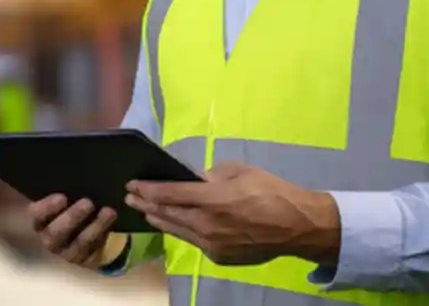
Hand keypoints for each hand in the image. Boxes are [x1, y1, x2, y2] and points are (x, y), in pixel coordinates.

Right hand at [27, 194, 119, 267]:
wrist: (82, 229)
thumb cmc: (68, 206)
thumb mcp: (62, 197)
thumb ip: (61, 188)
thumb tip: (69, 169)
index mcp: (39, 222)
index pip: (36, 216)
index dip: (47, 208)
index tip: (62, 197)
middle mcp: (49, 240)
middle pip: (56, 233)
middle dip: (72, 217)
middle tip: (88, 202)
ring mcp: (67, 253)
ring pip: (79, 243)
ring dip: (95, 227)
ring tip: (109, 211)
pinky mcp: (85, 260)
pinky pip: (94, 252)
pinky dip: (104, 237)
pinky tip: (112, 224)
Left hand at [124, 161, 339, 266]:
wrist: (298, 226)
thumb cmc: (271, 192)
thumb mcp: (241, 171)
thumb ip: (213, 175)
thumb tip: (196, 179)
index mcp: (212, 199)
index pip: (169, 194)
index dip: (147, 189)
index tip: (132, 184)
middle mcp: (206, 224)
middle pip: (167, 214)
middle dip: (146, 204)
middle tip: (130, 196)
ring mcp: (211, 244)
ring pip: (177, 230)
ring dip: (159, 219)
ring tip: (145, 211)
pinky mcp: (219, 257)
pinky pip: (194, 241)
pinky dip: (181, 230)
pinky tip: (175, 223)